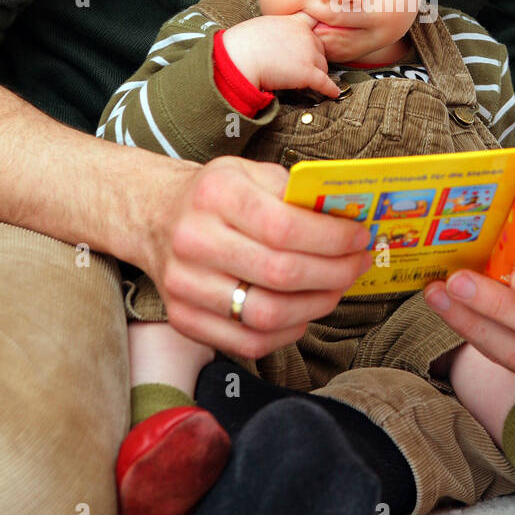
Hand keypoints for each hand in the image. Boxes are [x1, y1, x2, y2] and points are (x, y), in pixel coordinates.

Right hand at [139, 155, 372, 357]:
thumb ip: (294, 192)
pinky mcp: (184, 318)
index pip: (284, 227)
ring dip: (316, 305)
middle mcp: (194, 240)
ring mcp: (185, 285)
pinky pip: (248, 342)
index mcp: (215, 195)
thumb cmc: (214, 195)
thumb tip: (347, 220)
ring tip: (336, 288)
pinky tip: (303, 311)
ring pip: (266, 314)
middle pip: (280, 273)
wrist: (154, 216)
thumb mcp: (249, 172)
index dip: (332, 238)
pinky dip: (287, 331)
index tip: (360, 238)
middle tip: (358, 264)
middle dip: (334, 273)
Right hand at [223, 13, 339, 97]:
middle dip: (313, 57)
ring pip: (323, 65)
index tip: (322, 31)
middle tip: (301, 65)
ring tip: (306, 80)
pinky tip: (334, 93)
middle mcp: (305, 36)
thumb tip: (273, 41)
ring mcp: (309, 54)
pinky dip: (330, 89)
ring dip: (317, 73)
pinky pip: (324, 83)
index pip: (313, 21)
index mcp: (293, 22)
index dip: (317, 28)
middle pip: (320, 48)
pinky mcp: (308, 73)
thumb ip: (276, 31)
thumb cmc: (243, 43)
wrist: (241, 56)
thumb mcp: (262, 26)